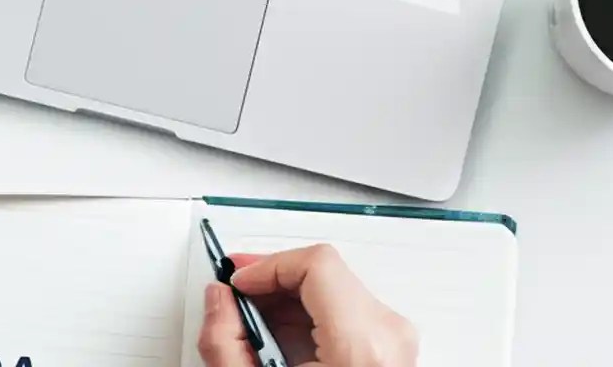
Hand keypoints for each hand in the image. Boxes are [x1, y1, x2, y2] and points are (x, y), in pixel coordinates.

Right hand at [198, 245, 417, 366]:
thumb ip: (226, 345)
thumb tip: (219, 303)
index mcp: (362, 346)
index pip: (316, 266)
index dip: (268, 265)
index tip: (239, 283)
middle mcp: (388, 337)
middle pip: (322, 273)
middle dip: (271, 282)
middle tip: (236, 298)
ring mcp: (393, 341)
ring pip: (332, 288)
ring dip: (287, 300)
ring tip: (254, 328)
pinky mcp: (389, 347)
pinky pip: (343, 310)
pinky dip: (307, 316)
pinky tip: (280, 340)